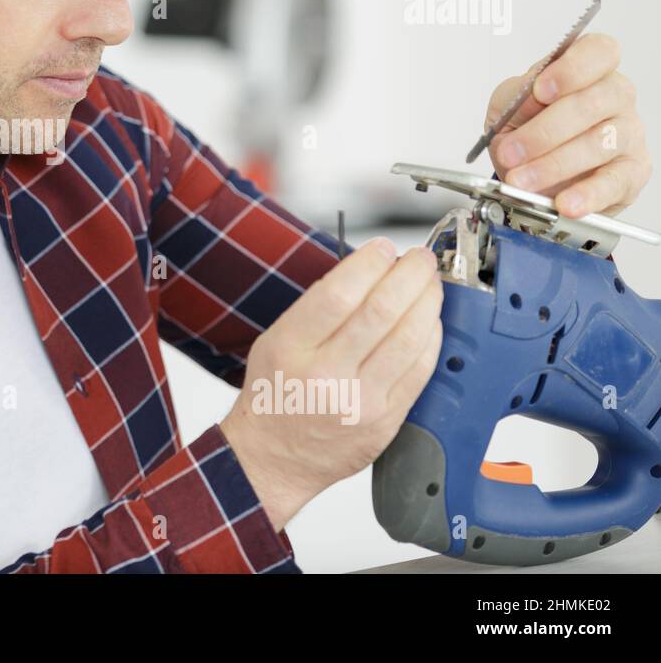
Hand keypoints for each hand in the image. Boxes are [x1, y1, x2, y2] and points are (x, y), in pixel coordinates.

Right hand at [220, 238, 442, 530]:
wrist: (275, 458)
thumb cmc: (275, 394)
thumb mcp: (276, 340)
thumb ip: (317, 308)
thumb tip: (369, 271)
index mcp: (290, 349)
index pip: (339, 295)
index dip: (370, 264)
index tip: (383, 249)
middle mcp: (326, 376)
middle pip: (381, 312)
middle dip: (410, 276)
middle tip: (420, 259)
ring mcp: (360, 402)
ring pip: (409, 339)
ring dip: (427, 303)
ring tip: (429, 284)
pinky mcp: (386, 420)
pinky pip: (420, 370)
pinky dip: (430, 338)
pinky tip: (429, 321)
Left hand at [485, 33, 650, 216]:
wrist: (534, 173)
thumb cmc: (526, 131)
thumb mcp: (507, 106)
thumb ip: (517, 96)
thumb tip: (529, 97)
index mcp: (589, 70)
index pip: (598, 52)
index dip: (572, 69)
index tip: (540, 90)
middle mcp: (616, 97)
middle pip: (592, 103)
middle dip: (545, 131)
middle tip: (512, 151)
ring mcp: (629, 134)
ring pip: (599, 143)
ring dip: (553, 165)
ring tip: (521, 180)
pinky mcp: (632, 172)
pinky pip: (614, 182)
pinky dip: (586, 194)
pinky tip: (565, 202)